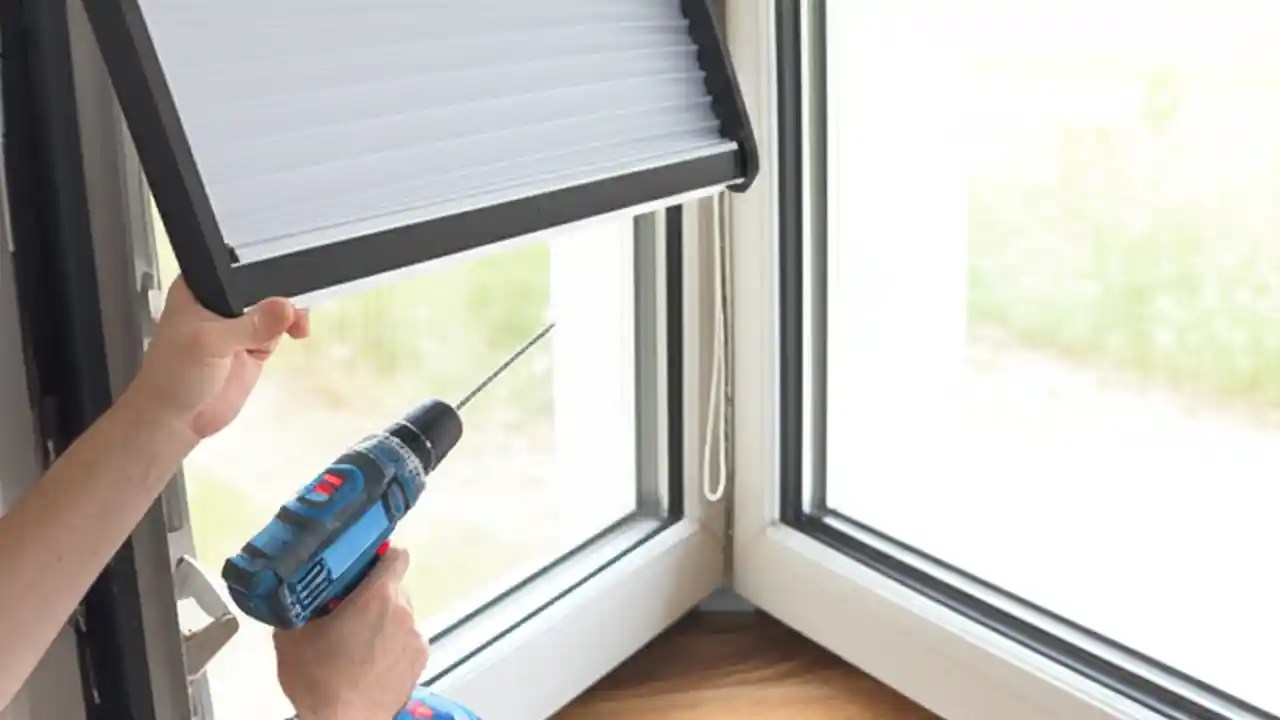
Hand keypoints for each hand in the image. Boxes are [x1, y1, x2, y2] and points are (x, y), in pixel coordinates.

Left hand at [126, 277, 308, 439]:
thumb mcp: (210, 342)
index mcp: (199, 289)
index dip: (259, 268)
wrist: (175, 419)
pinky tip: (297, 332)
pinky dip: (292, 329)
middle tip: (295, 306)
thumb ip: (250, 325)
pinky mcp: (253, 346)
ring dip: (291, 313)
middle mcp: (219, 303)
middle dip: (281, 292)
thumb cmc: (174, 374)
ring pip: (274, 309)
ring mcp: (238, 326)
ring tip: (298, 325)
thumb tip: (286, 308)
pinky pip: (279, 331)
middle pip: (261, 286)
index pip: (234, 266)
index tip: (285, 275)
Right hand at [275, 548, 427, 719]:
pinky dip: (393, 643)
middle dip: (373, 593)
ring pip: (400, 615)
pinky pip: (406, 639)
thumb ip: (299, 607)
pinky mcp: (421, 659)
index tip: (363, 566)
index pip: (397, 556)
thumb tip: (292, 595)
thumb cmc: (318, 679)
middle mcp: (404, 611)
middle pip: (394, 587)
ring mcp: (416, 637)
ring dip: (383, 620)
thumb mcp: (294, 636)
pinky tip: (372, 660)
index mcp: (378, 596)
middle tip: (348, 610)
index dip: (381, 556)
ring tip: (358, 642)